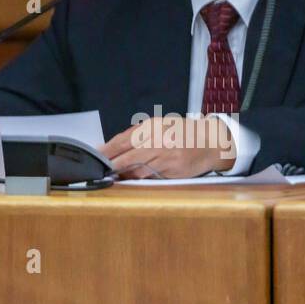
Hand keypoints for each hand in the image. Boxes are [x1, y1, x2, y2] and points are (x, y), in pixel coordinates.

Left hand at [101, 114, 236, 178]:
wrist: (209, 142)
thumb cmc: (181, 133)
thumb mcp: (159, 125)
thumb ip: (137, 134)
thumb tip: (111, 146)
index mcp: (153, 127)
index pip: (124, 140)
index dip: (107, 150)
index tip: (95, 156)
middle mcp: (159, 141)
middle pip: (128, 157)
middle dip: (112, 165)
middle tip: (101, 170)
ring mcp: (166, 158)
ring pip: (138, 170)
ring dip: (125, 174)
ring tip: (115, 174)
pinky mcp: (172, 172)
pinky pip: (150, 177)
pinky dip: (139, 178)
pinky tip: (133, 177)